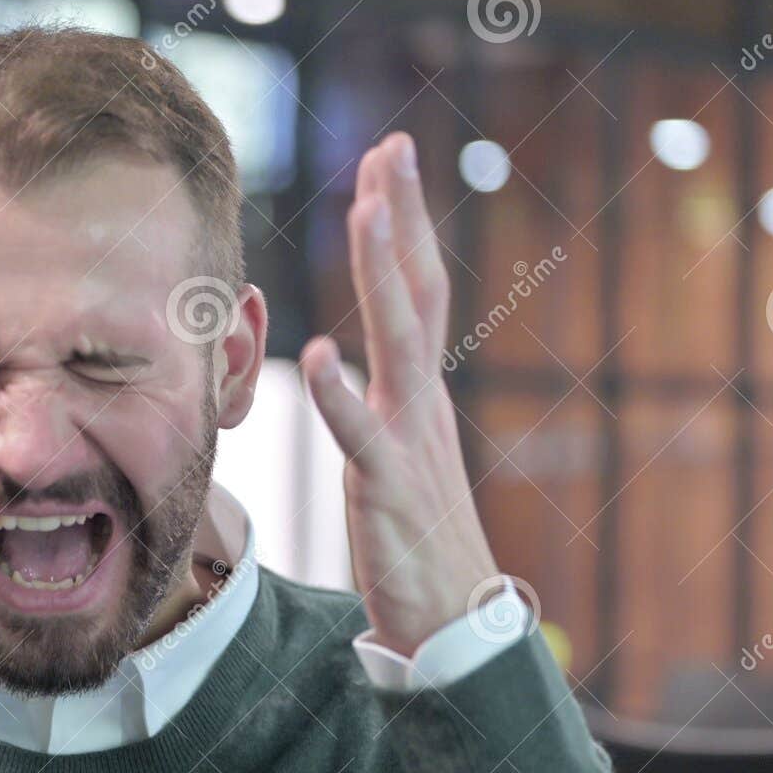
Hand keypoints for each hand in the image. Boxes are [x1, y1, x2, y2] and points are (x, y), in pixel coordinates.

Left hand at [300, 132, 499, 655]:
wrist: (452, 624)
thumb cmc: (418, 540)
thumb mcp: (397, 455)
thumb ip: (379, 403)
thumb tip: (348, 357)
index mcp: (419, 394)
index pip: (414, 291)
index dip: (403, 225)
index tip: (389, 161)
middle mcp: (420, 404)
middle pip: (414, 293)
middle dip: (401, 219)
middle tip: (393, 148)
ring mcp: (408, 443)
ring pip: (398, 344)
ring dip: (382, 274)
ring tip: (367, 210)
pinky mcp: (387, 491)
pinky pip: (362, 438)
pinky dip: (342, 396)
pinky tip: (320, 355)